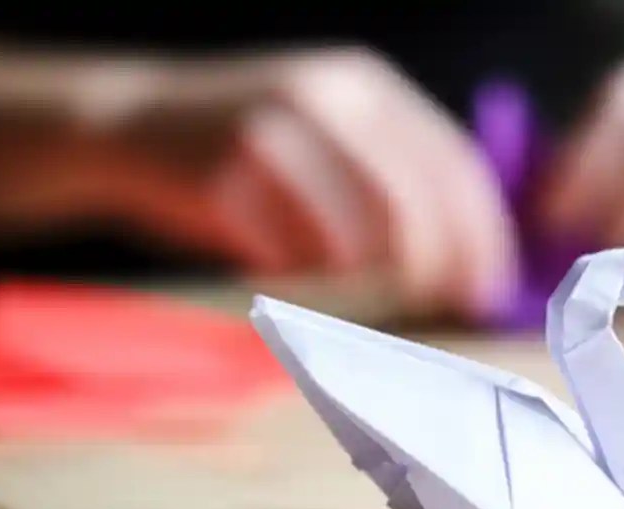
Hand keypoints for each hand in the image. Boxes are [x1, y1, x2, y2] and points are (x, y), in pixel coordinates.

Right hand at [81, 49, 514, 317]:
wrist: (130, 122)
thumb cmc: (250, 147)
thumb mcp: (332, 127)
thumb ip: (396, 173)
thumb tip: (472, 257)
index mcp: (362, 86)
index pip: (451, 164)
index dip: (482, 232)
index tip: (493, 284)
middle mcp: (323, 100)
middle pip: (412, 206)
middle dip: (437, 269)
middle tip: (444, 306)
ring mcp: (269, 137)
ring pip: (351, 241)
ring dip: (361, 279)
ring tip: (345, 282)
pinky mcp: (220, 180)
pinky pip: (286, 257)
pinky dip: (297, 276)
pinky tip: (280, 265)